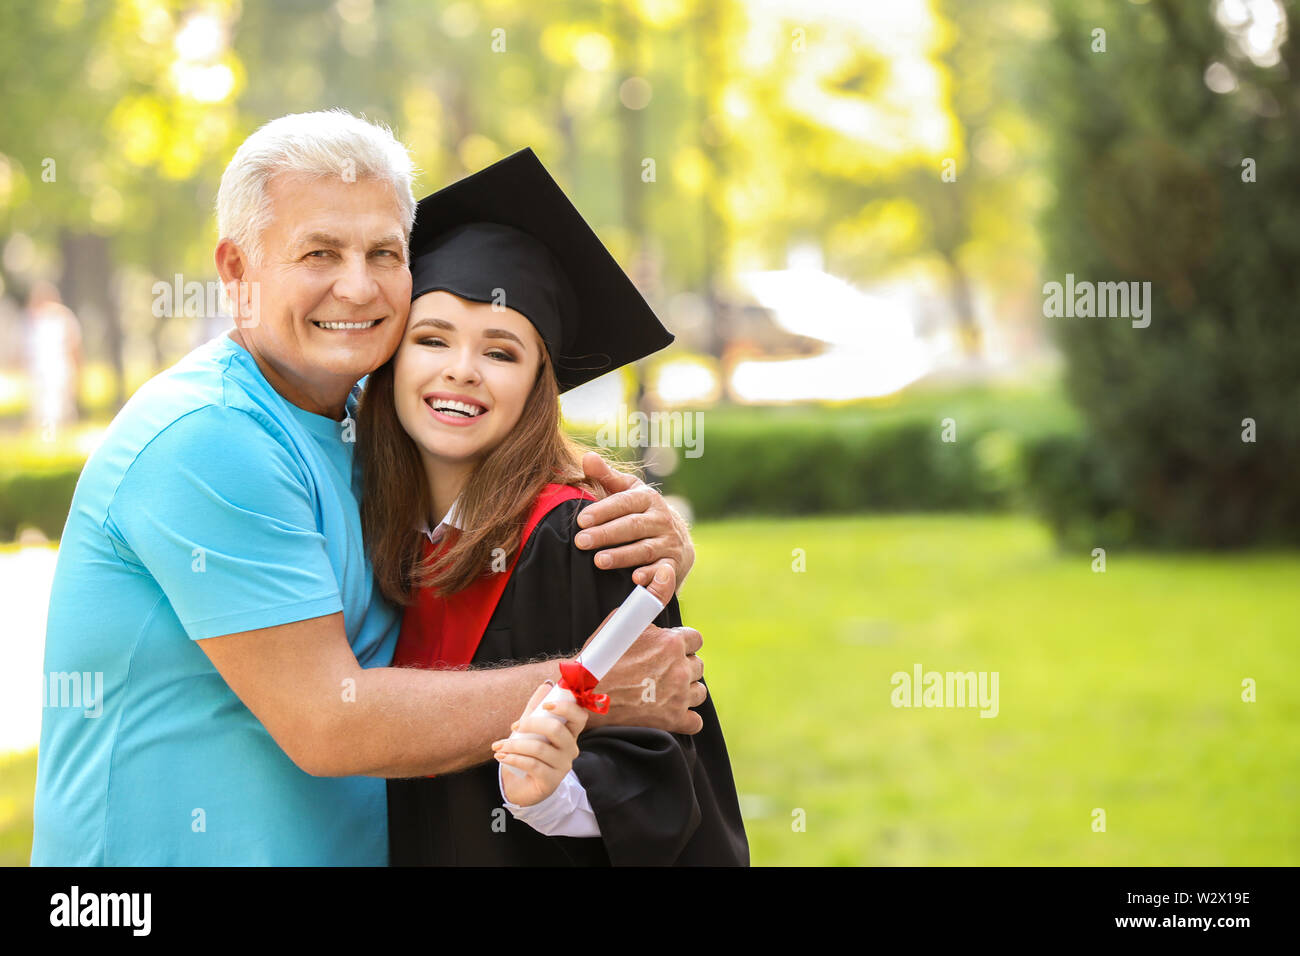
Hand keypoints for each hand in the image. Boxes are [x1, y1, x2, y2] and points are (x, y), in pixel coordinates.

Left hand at [493, 682, 588, 806]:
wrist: (522, 785)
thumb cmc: (529, 753)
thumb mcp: (531, 730)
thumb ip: (537, 709)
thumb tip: (545, 686)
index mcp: (570, 733)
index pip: (579, 716)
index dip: (565, 708)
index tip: (545, 705)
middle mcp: (571, 749)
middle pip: (556, 730)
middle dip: (531, 724)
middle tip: (514, 726)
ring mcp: (563, 766)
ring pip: (539, 748)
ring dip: (514, 745)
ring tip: (499, 746)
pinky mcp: (551, 781)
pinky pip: (531, 765)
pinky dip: (513, 758)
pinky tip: (501, 756)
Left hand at [577, 452, 695, 588]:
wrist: (677, 541)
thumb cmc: (642, 513)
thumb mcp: (629, 492)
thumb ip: (607, 476)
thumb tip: (588, 457)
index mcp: (648, 498)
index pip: (624, 502)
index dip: (603, 511)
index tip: (581, 520)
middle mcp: (662, 519)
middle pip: (632, 526)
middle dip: (606, 534)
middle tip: (581, 542)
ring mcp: (669, 542)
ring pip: (644, 549)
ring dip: (622, 556)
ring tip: (599, 561)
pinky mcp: (674, 565)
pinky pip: (662, 570)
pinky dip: (651, 575)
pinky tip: (635, 579)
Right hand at [586, 564, 705, 734]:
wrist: (584, 692)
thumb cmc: (601, 654)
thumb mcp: (625, 619)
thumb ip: (651, 597)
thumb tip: (667, 569)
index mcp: (672, 642)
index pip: (695, 639)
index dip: (681, 644)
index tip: (667, 650)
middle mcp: (680, 668)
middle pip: (698, 665)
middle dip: (683, 666)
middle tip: (660, 671)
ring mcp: (678, 696)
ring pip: (699, 692)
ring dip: (686, 691)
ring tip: (665, 691)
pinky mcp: (673, 720)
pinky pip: (696, 721)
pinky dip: (686, 718)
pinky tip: (671, 712)